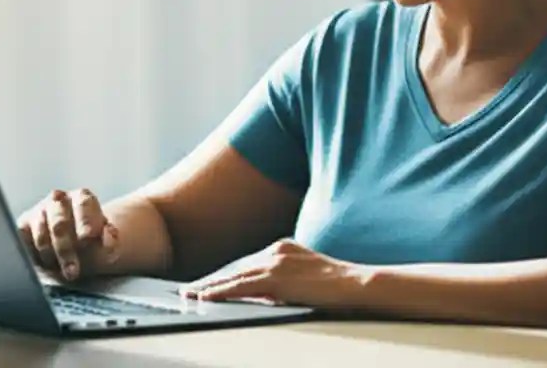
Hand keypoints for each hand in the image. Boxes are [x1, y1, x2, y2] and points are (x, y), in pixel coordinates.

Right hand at [18, 188, 119, 281]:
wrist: (72, 249)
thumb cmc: (90, 244)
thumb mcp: (105, 243)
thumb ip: (111, 239)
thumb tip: (110, 235)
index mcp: (82, 197)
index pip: (84, 205)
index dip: (86, 221)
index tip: (88, 237)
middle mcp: (58, 200)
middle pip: (60, 223)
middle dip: (66, 250)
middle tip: (73, 271)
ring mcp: (39, 212)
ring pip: (41, 235)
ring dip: (50, 257)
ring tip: (59, 273)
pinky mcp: (22, 226)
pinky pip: (22, 241)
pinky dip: (31, 255)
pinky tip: (41, 267)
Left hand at [180, 239, 369, 310]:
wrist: (356, 284)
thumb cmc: (337, 286)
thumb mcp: (304, 277)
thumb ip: (282, 280)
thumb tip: (261, 294)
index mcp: (283, 248)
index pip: (247, 263)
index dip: (226, 275)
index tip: (209, 283)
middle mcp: (275, 250)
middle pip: (236, 267)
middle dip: (212, 280)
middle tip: (190, 290)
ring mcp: (274, 261)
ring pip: (233, 275)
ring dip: (210, 286)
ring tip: (191, 296)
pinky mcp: (275, 276)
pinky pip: (240, 285)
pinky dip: (221, 291)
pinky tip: (207, 297)